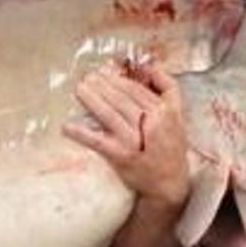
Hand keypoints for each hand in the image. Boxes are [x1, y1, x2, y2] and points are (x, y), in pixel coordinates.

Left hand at [63, 61, 190, 209]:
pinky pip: (98, 141)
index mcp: (166, 111)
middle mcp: (152, 123)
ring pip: (109, 113)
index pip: (137, 89)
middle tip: (87, 76)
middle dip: (102, 84)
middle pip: (122, 98)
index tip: (104, 71)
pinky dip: (81, 133)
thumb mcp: (178, 114)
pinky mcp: (121, 156)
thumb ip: (167, 87)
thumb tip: (148, 63)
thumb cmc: (171, 147)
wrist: (170, 183)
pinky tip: (67, 127)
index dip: (118, 79)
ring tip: (79, 89)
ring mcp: (135, 140)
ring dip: (91, 99)